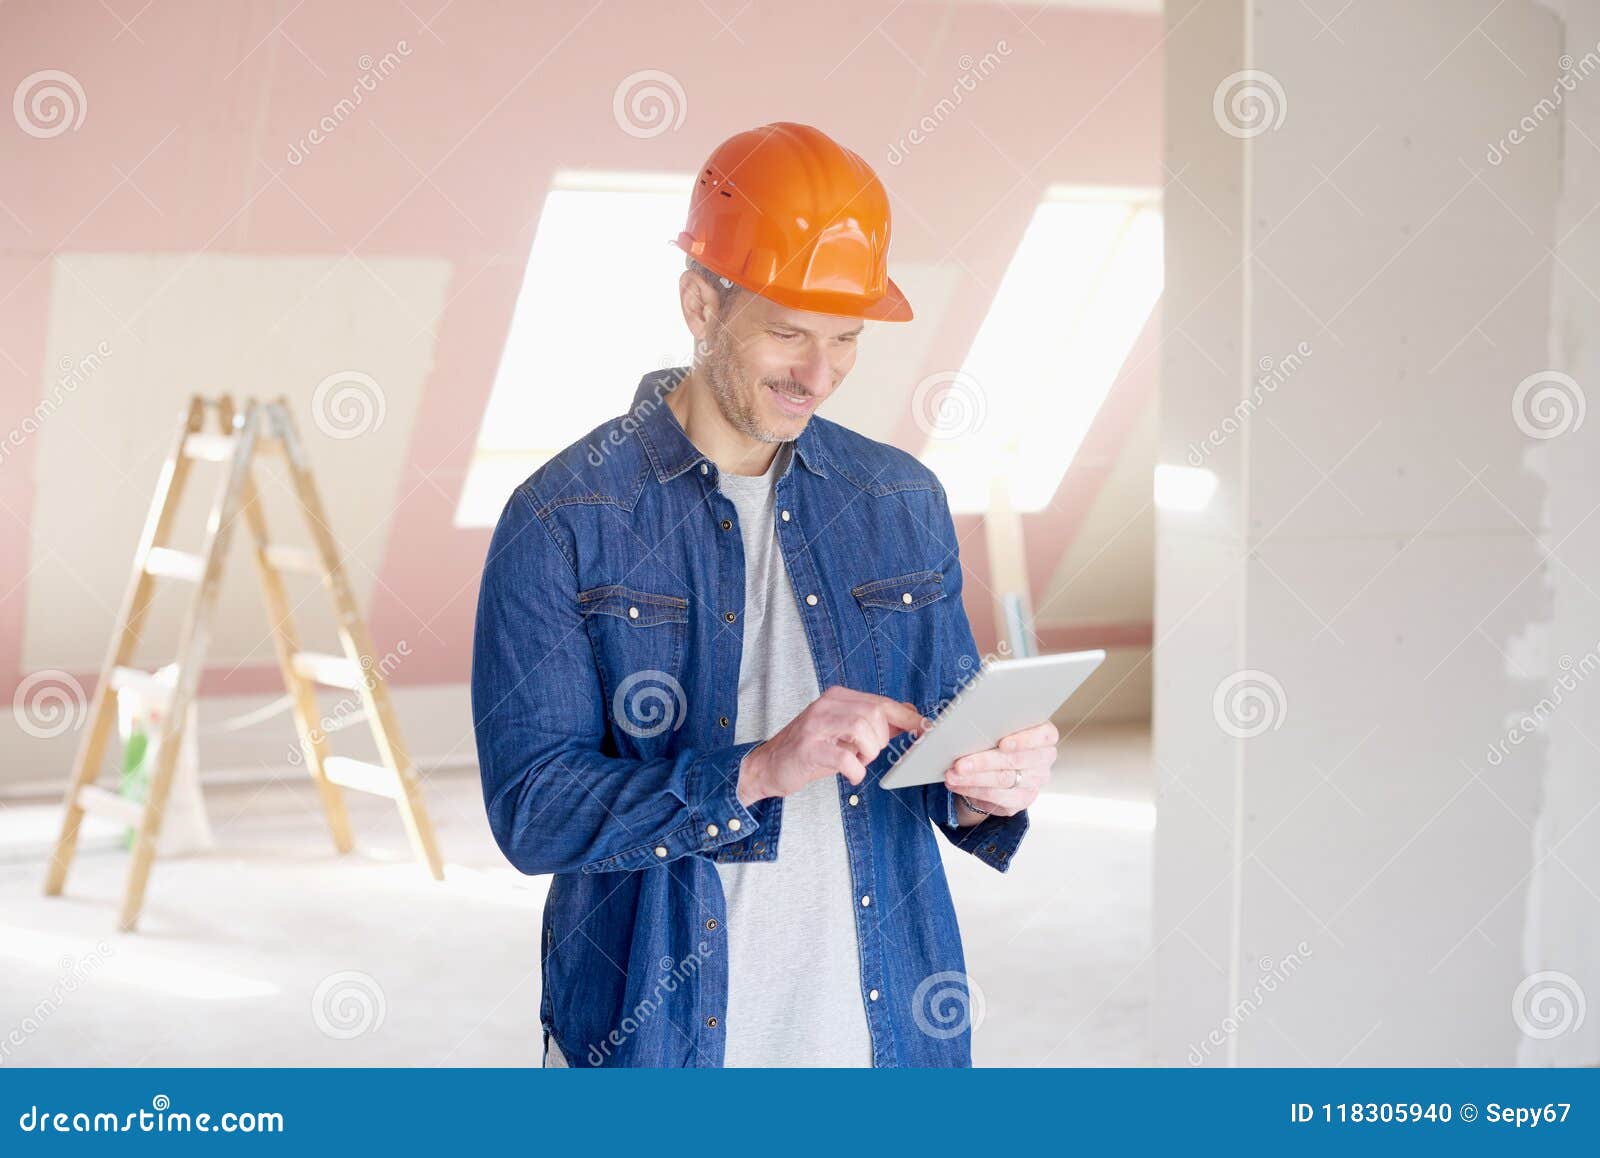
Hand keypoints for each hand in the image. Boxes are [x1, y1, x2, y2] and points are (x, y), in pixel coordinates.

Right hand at [738, 686, 923, 806]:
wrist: (767, 766)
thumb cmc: (810, 750)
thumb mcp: (843, 732)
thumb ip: (874, 723)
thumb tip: (911, 716)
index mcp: (837, 697)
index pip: (881, 702)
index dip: (907, 717)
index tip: (925, 729)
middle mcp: (826, 705)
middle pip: (875, 713)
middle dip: (881, 739)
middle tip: (867, 753)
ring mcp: (815, 725)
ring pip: (862, 728)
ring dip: (868, 752)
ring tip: (856, 761)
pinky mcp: (809, 748)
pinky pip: (845, 757)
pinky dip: (855, 770)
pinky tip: (850, 774)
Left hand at [943, 719, 1058, 821]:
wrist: (996, 766)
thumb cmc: (994, 738)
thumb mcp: (993, 724)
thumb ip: (986, 720)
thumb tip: (954, 718)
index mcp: (1043, 735)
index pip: (1043, 735)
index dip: (1024, 740)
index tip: (1002, 743)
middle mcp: (1043, 759)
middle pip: (1016, 761)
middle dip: (984, 762)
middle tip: (959, 763)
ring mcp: (1034, 782)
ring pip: (1004, 781)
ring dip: (973, 778)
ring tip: (950, 775)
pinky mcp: (1020, 800)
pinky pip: (997, 798)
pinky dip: (973, 791)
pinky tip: (956, 785)